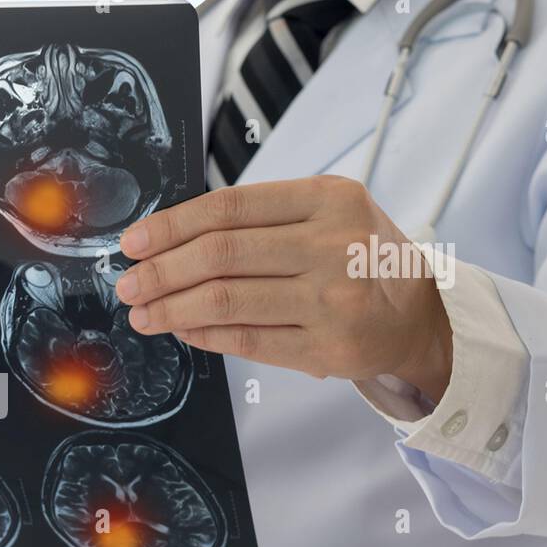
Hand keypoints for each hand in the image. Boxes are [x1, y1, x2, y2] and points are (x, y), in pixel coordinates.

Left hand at [116, 176, 453, 401]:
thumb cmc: (356, 256)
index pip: (229, 209)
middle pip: (221, 255)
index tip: (134, 243)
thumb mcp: (325, 214)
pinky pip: (247, 340)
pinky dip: (204, 335)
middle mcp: (333, 245)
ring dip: (172, 308)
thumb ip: (259, 220)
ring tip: (143, 313)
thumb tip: (169, 242)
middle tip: (128, 284)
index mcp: (328, 199)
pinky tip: (181, 330)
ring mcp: (333, 299)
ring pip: (228, 300)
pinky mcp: (328, 347)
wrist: (417, 313)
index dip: (171, 227)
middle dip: (161, 271)